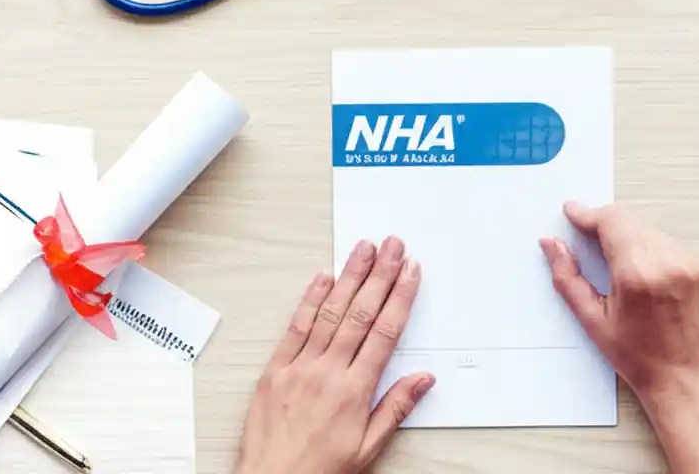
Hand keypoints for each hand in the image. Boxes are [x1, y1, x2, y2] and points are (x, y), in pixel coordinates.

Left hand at [237, 237, 432, 473]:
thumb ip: (395, 408)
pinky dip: (310, 299)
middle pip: (361, 312)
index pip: (385, 332)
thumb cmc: (319, 471)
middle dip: (380, 275)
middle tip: (393, 246)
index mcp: (354, 391)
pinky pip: (296, 326)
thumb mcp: (368, 447)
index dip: (401, 297)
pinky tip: (322, 277)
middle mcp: (327, 372)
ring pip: (330, 312)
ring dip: (349, 276)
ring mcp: (299, 366)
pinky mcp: (275, 369)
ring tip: (364, 249)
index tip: (412, 272)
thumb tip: (423, 378)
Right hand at [540, 202, 698, 473]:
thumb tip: (552, 245)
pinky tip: (635, 266)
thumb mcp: (593, 321)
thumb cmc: (639, 358)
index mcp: (636, 275)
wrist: (684, 379)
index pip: (610, 221)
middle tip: (583, 233)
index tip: (572, 212)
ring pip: (645, 227)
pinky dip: (644, 244)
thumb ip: (568, 277)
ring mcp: (687, 263)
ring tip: (609, 256)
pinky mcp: (698, 267)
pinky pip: (664, 241)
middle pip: (627, 219)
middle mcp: (666, 262)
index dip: (587, 213)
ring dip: (624, 232)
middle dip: (603, 222)